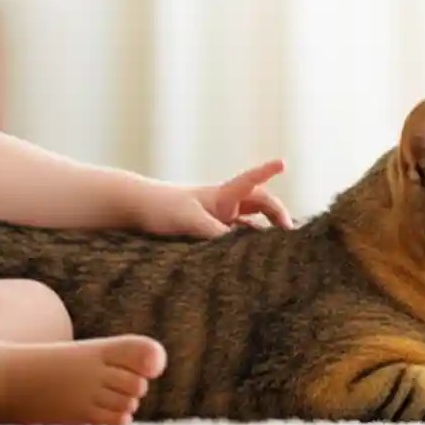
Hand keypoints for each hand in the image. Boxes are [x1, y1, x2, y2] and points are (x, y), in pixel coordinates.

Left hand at [139, 160, 292, 237]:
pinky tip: (250, 261)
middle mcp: (223, 204)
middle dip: (278, 216)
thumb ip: (215, 235)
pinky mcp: (207, 233)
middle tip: (289, 236)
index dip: (267, 170)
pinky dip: (245, 247)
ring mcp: (216, 219)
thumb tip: (239, 251)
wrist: (135, 210)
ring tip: (279, 251)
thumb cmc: (161, 208)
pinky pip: (234, 238)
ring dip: (264, 234)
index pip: (251, 180)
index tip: (283, 163)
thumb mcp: (190, 221)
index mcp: (222, 195)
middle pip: (261, 204)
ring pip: (250, 223)